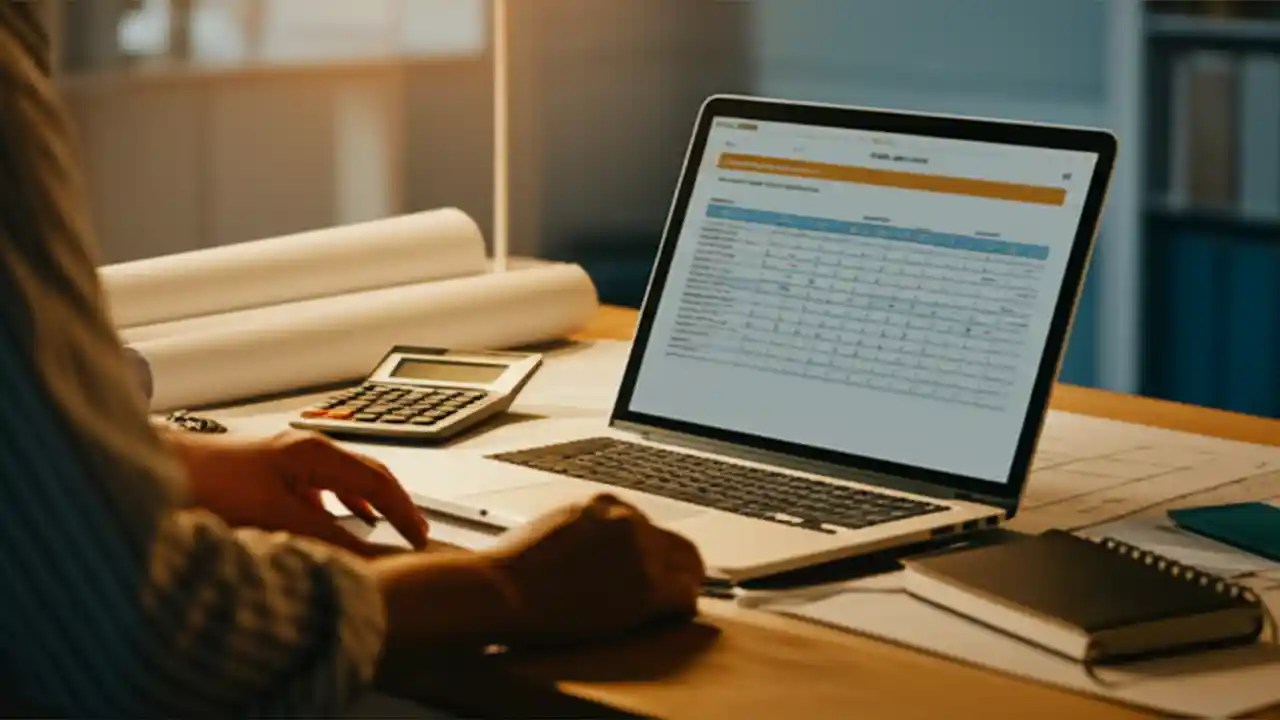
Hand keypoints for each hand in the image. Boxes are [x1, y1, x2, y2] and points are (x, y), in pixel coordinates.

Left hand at [169, 429, 428, 555]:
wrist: (163, 468)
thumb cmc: (211, 481)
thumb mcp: (278, 517)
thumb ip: (326, 537)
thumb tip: (366, 556)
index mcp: (316, 453)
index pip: (379, 482)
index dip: (404, 512)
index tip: (420, 538)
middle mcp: (309, 450)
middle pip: (369, 476)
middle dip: (395, 505)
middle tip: (415, 533)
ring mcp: (293, 458)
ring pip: (347, 480)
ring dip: (371, 504)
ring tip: (388, 528)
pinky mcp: (278, 471)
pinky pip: (325, 486)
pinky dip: (344, 504)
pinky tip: (341, 521)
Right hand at [373, 494, 702, 654]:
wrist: (500, 589)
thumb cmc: (510, 569)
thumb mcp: (555, 529)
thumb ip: (586, 533)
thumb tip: (599, 553)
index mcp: (604, 504)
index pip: (647, 526)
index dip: (653, 552)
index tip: (651, 568)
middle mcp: (627, 520)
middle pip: (677, 544)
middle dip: (677, 568)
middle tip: (676, 589)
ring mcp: (639, 551)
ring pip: (687, 568)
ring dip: (678, 587)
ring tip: (667, 608)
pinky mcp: (646, 587)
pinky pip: (684, 597)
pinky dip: (681, 608)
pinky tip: (670, 618)